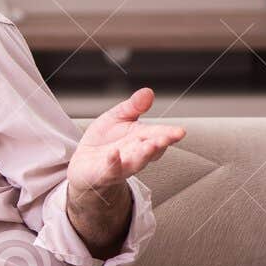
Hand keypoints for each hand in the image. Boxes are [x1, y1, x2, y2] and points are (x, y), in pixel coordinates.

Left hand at [68, 87, 184, 200]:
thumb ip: (133, 106)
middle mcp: (136, 154)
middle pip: (151, 150)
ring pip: (136, 162)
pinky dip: (113, 162)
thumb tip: (148, 91)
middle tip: (166, 138)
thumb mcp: (117, 117)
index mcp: (142, 138)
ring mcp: (122, 166)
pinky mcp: (104, 173)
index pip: (159, 135)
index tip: (180, 131)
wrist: (86, 163)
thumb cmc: (105, 140)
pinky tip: (113, 153)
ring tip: (150, 146)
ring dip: (143, 155)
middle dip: (160, 144)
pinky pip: (110, 169)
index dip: (170, 134)